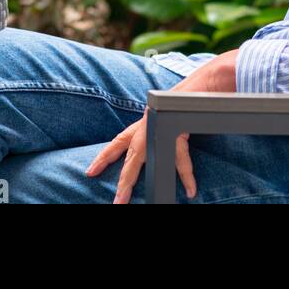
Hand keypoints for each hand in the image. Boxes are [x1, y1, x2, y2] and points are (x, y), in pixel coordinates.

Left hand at [85, 49, 238, 203]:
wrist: (199, 87)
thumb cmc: (181, 104)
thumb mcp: (162, 121)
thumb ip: (154, 135)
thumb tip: (149, 154)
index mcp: (142, 125)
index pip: (118, 142)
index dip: (104, 157)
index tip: (90, 172)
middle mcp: (147, 127)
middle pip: (131, 158)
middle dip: (124, 181)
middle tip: (117, 201)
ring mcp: (161, 129)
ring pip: (151, 160)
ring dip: (145, 181)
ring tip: (132, 200)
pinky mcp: (178, 132)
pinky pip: (181, 158)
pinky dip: (187, 176)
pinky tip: (190, 191)